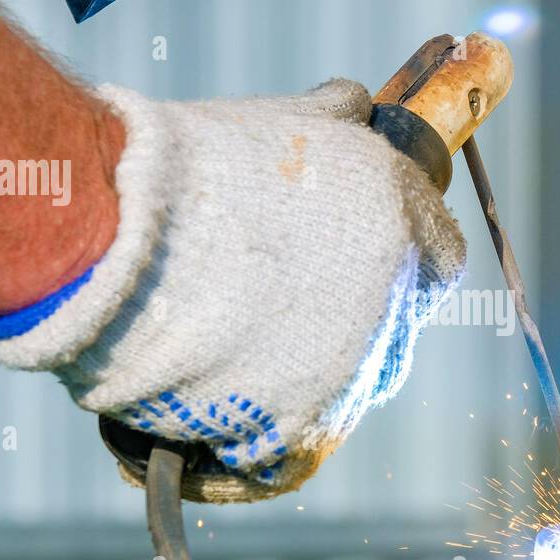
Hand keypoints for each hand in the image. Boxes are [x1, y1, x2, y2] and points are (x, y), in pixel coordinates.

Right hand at [0, 81, 466, 501]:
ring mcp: (345, 371)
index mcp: (400, 223)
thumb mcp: (284, 117)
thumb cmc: (193, 165)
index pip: (442, 256)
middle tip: (294, 307)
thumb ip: (337, 119)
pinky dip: (259, 442)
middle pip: (398, 329)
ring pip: (350, 392)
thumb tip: (354, 107)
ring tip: (243, 355)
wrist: (117, 231)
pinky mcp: (293, 428)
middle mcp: (389, 302)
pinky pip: (294, 452)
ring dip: (310, 379)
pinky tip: (225, 416)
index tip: (370, 259)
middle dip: (358, 319)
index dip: (407, 256)